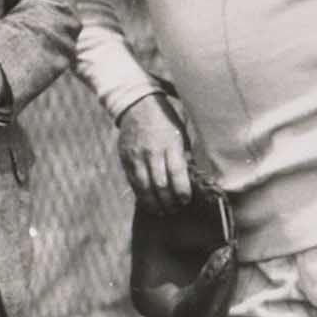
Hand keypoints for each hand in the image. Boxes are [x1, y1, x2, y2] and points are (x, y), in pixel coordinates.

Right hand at [118, 93, 193, 212]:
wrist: (137, 105)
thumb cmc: (165, 120)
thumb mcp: (180, 133)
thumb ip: (184, 156)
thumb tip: (191, 179)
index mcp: (169, 144)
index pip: (176, 173)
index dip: (182, 191)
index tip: (186, 199)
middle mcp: (151, 151)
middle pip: (159, 184)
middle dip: (168, 201)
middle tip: (175, 208)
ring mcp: (136, 156)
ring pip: (144, 187)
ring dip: (153, 203)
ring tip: (161, 211)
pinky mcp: (125, 159)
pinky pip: (133, 182)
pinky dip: (141, 195)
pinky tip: (148, 202)